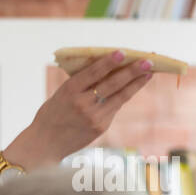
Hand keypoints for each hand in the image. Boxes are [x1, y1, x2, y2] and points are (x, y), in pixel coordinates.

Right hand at [5, 51, 154, 169]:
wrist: (46, 142)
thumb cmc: (53, 113)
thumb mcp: (61, 94)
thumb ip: (80, 84)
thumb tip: (105, 68)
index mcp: (69, 90)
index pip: (92, 73)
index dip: (108, 62)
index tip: (122, 52)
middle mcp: (83, 103)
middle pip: (112, 84)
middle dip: (132, 72)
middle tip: (147, 61)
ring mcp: (94, 117)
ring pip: (120, 97)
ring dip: (136, 84)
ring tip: (149, 73)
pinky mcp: (101, 127)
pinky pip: (115, 107)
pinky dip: (126, 95)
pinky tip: (136, 86)